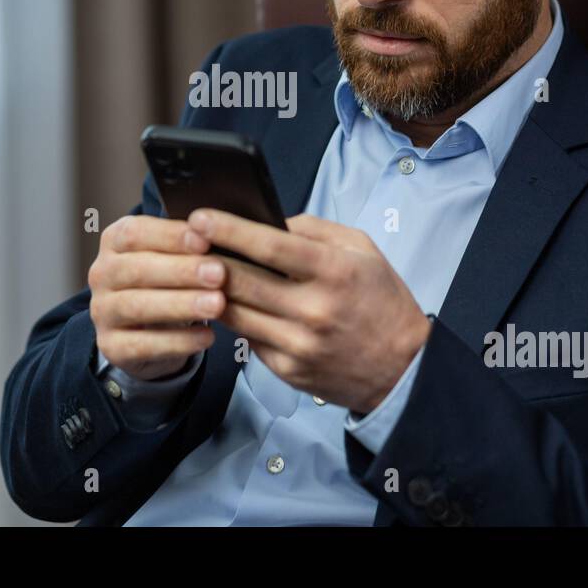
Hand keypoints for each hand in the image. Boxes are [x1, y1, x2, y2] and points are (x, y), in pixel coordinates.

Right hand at [88, 215, 226, 379]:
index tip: (206, 242)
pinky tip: (207, 336)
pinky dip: (177, 342)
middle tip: (219, 274)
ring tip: (217, 304)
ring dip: (180, 305)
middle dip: (181, 271)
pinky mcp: (110, 346)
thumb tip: (212, 233)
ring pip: (136, 307)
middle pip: (136, 269)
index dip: (169, 236)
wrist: (149, 328)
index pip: (134, 233)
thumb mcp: (174, 255)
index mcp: (113, 242)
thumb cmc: (167, 279)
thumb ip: (188, 245)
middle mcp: (101, 274)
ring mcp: (102, 312)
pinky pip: (142, 345)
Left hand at [184, 209, 432, 412]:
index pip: (269, 245)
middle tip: (184, 241)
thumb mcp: (362, 250)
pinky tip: (229, 303)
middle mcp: (313, 309)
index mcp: (333, 272)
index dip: (228, 229)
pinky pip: (247, 339)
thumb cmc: (381, 300)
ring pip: (235, 312)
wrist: (403, 369)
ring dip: (210, 291)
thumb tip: (266, 220)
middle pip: (241, 280)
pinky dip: (236, 319)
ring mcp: (298, 344)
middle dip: (206, 258)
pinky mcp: (287, 370)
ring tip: (196, 272)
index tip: (199, 218)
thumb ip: (314, 230)